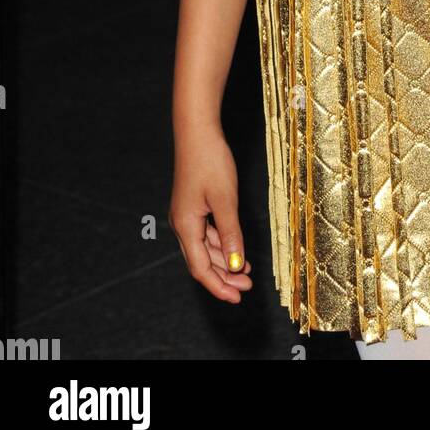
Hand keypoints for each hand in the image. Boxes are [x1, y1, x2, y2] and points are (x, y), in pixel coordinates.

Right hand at [169, 125, 252, 304]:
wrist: (197, 132)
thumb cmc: (210, 161)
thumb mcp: (225, 199)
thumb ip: (231, 233)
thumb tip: (236, 264)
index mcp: (186, 226)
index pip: (200, 268)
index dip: (218, 285)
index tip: (237, 297)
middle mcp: (183, 224)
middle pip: (202, 261)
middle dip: (224, 276)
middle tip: (247, 287)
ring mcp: (187, 214)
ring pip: (204, 248)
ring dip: (224, 261)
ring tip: (247, 272)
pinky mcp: (193, 205)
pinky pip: (207, 233)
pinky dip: (222, 244)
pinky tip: (237, 247)